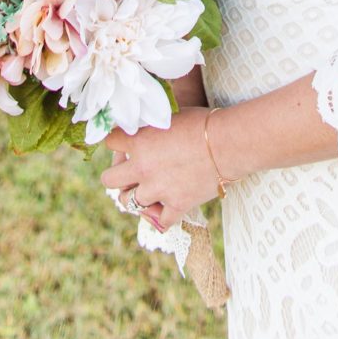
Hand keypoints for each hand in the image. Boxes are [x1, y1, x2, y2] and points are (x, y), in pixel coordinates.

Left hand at [100, 106, 225, 230]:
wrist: (228, 143)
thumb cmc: (202, 123)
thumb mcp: (169, 117)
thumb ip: (149, 127)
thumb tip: (139, 130)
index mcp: (139, 141)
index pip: (109, 142)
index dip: (116, 142)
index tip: (125, 143)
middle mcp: (143, 167)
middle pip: (109, 180)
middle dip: (117, 175)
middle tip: (130, 171)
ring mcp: (158, 189)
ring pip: (129, 203)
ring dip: (137, 196)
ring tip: (148, 189)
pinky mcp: (177, 206)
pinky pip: (159, 221)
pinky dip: (160, 216)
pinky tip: (166, 206)